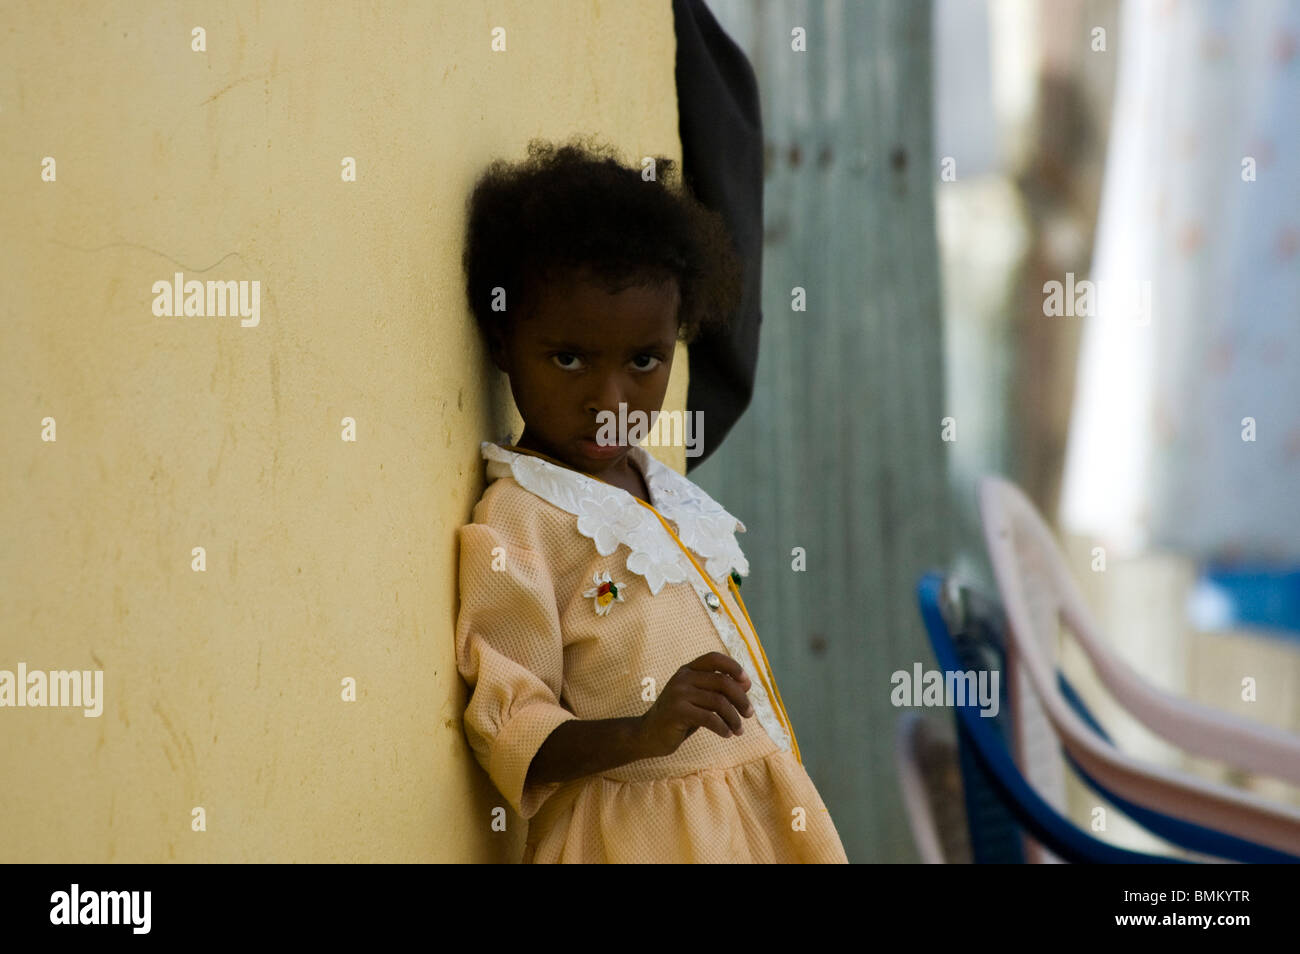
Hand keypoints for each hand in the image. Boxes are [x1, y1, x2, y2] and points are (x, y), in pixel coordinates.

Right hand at [637, 652, 754, 757]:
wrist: (648, 735)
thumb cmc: (679, 717)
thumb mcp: (698, 699)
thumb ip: (717, 690)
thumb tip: (746, 684)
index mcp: (687, 670)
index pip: (714, 658)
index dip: (734, 667)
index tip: (747, 684)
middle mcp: (682, 678)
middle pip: (722, 682)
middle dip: (741, 699)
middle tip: (749, 714)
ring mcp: (678, 694)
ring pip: (719, 702)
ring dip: (734, 718)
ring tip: (739, 730)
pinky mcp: (677, 712)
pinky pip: (709, 719)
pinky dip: (723, 728)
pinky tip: (727, 734)